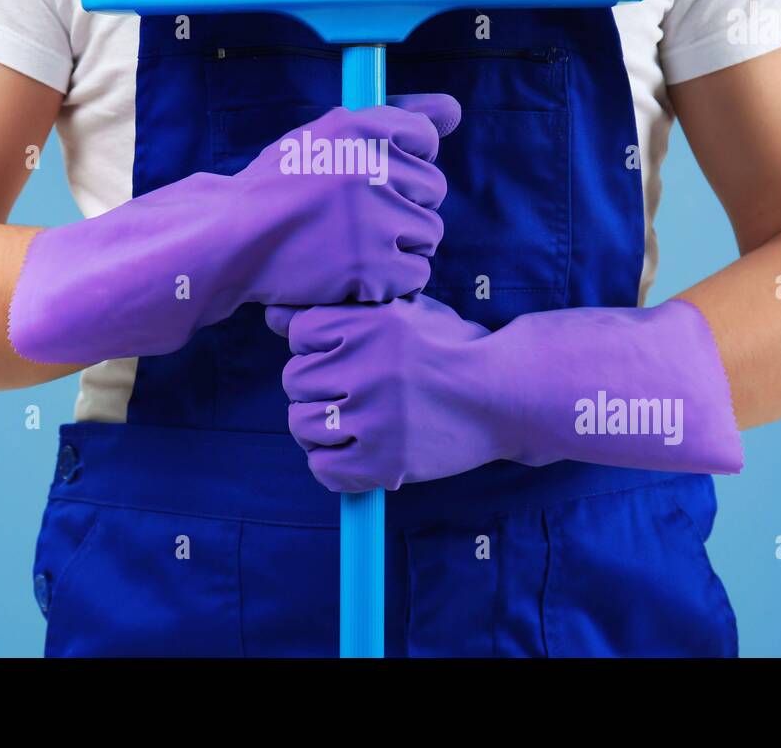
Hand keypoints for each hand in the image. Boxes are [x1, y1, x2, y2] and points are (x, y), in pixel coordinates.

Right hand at [231, 93, 460, 306]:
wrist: (229, 238)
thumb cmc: (278, 187)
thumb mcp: (326, 136)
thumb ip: (392, 120)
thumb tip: (456, 108)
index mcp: (358, 127)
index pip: (424, 137)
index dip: (406, 161)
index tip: (379, 178)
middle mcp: (370, 167)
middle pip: (432, 188)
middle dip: (405, 204)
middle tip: (362, 218)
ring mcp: (374, 220)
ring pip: (429, 232)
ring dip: (401, 244)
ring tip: (356, 246)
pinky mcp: (372, 268)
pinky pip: (417, 273)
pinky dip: (392, 280)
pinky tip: (356, 273)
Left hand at [266, 295, 742, 492]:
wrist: (506, 395)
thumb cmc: (453, 350)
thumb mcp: (404, 312)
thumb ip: (343, 313)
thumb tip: (274, 316)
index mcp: (371, 324)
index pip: (300, 333)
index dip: (315, 345)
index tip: (339, 355)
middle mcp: (368, 367)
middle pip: (296, 379)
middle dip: (317, 386)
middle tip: (347, 393)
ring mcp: (375, 417)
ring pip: (303, 423)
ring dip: (320, 426)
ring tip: (349, 423)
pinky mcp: (384, 461)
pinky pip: (324, 467)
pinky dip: (332, 463)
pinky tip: (355, 452)